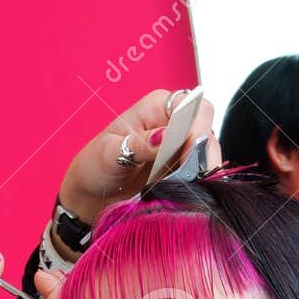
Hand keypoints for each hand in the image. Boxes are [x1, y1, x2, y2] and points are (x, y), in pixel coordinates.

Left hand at [56, 88, 219, 224]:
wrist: (91, 192)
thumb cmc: (95, 165)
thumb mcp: (109, 154)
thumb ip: (138, 145)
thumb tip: (164, 136)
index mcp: (156, 106)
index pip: (191, 106)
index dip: (198, 126)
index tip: (191, 152)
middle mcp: (172, 122)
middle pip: (205, 129)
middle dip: (205, 153)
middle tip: (195, 177)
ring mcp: (180, 145)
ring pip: (207, 152)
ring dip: (201, 170)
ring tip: (187, 187)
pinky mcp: (182, 167)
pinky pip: (199, 171)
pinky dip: (197, 182)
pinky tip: (186, 192)